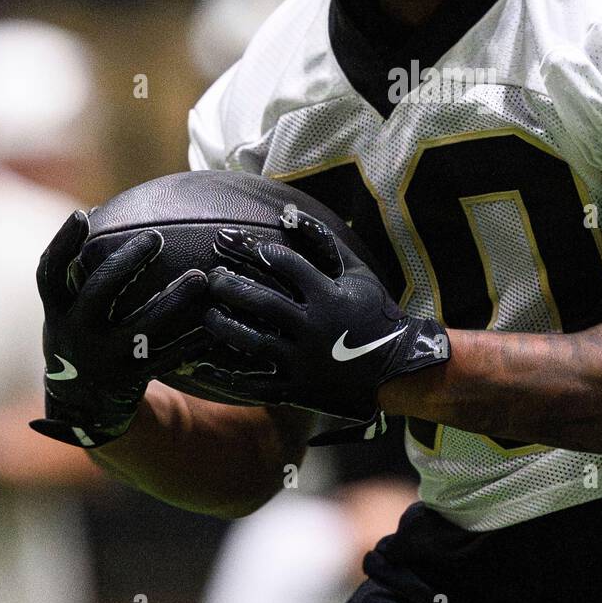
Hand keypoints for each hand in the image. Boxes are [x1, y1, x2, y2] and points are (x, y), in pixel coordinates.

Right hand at [30, 211, 206, 447]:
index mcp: (57, 312)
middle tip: (155, 237)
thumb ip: (78, 273)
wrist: (83, 405)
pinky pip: (169, 356)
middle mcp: (76, 334)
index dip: (62, 244)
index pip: (50, 274)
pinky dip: (193, 341)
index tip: (82, 214)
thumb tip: (98, 210)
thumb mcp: (68, 310)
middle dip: (127, 262)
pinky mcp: (133, 377)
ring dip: (173, 300)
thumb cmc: (82, 336)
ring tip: (200, 277)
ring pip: (142, 326)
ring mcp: (106, 358)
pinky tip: (215, 322)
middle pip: (100, 291)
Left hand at [203, 211, 448, 425]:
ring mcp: (305, 361)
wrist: (397, 369)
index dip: (256, 251)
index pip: (286, 265)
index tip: (233, 242)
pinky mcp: (299, 389)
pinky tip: (204, 365)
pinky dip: (228, 376)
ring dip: (224, 327)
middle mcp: (314, 327)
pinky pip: (257, 385)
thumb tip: (289, 213)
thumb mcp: (357, 273)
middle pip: (263, 302)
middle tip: (212, 277)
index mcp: (329, 296)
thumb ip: (323, 242)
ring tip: (206, 315)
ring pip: (254, 342)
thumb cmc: (375, 313)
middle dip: (231, 287)